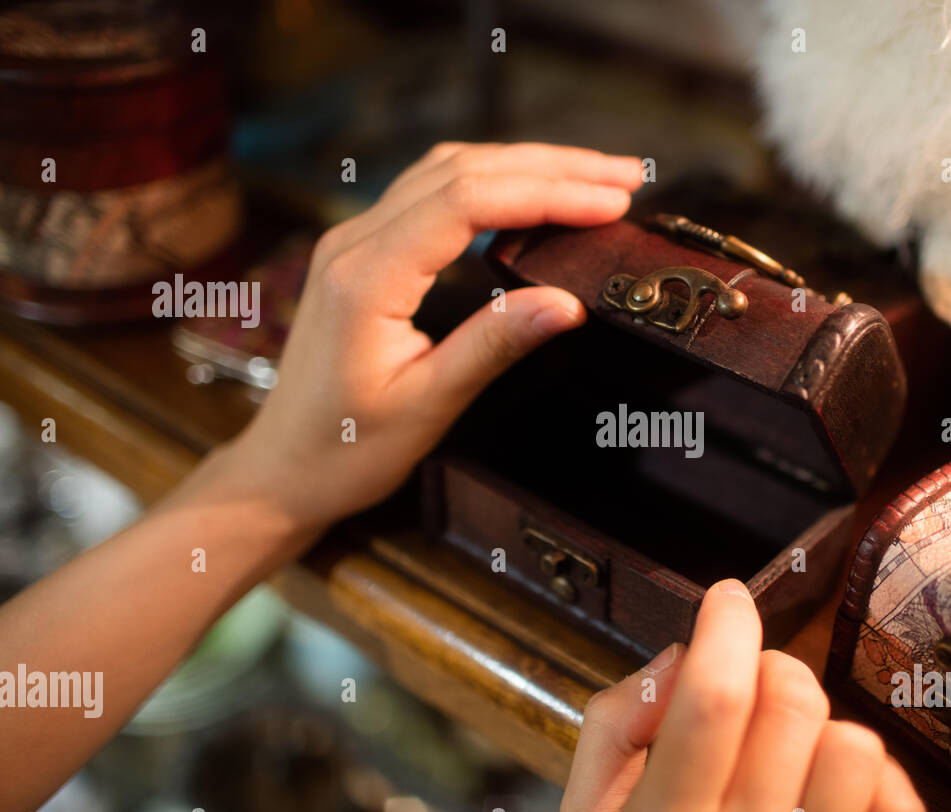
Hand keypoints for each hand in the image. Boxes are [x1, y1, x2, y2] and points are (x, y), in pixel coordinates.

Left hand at [228, 141, 643, 530]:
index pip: (467, 201)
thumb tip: (568, 304)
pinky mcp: (365, 252)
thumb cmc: (345, 449)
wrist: (283, 467)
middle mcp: (355, 242)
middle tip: (627, 177)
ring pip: (449, 171)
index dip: (548, 193)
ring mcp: (356, 240)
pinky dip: (493, 184)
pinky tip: (534, 193)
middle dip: (552, 167)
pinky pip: (433, 193)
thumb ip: (494, 345)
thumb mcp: (428, 404)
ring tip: (596, 177)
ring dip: (526, 166)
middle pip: (463, 170)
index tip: (611, 204)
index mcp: (366, 277)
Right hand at [560, 579, 927, 811]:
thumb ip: (614, 726)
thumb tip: (679, 655)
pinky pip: (901, 803)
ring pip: (853, 744)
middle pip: (791, 702)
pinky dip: (872, 777)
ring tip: (788, 750)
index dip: (727, 628)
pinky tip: (829, 789)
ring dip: (820, 726)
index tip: (727, 600)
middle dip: (769, 666)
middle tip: (749, 686)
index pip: (714, 699)